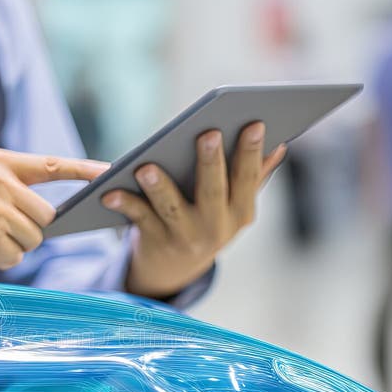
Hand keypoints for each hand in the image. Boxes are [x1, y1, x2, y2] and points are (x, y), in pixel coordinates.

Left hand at [102, 122, 285, 298]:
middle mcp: (216, 228)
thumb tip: (280, 145)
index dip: (251, 152)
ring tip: (146, 167)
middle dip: (211, 163)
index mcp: (241, 213)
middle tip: (208, 133)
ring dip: (159, 188)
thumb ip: (254, 176)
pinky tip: (110, 191)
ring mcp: (185, 238)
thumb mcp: (233, 205)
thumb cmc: (206, 219)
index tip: (254, 123)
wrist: (175, 268)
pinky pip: (139, 219)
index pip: (249, 178)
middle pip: (213, 192)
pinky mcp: (156, 242)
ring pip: (171, 209)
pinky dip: (125, 205)